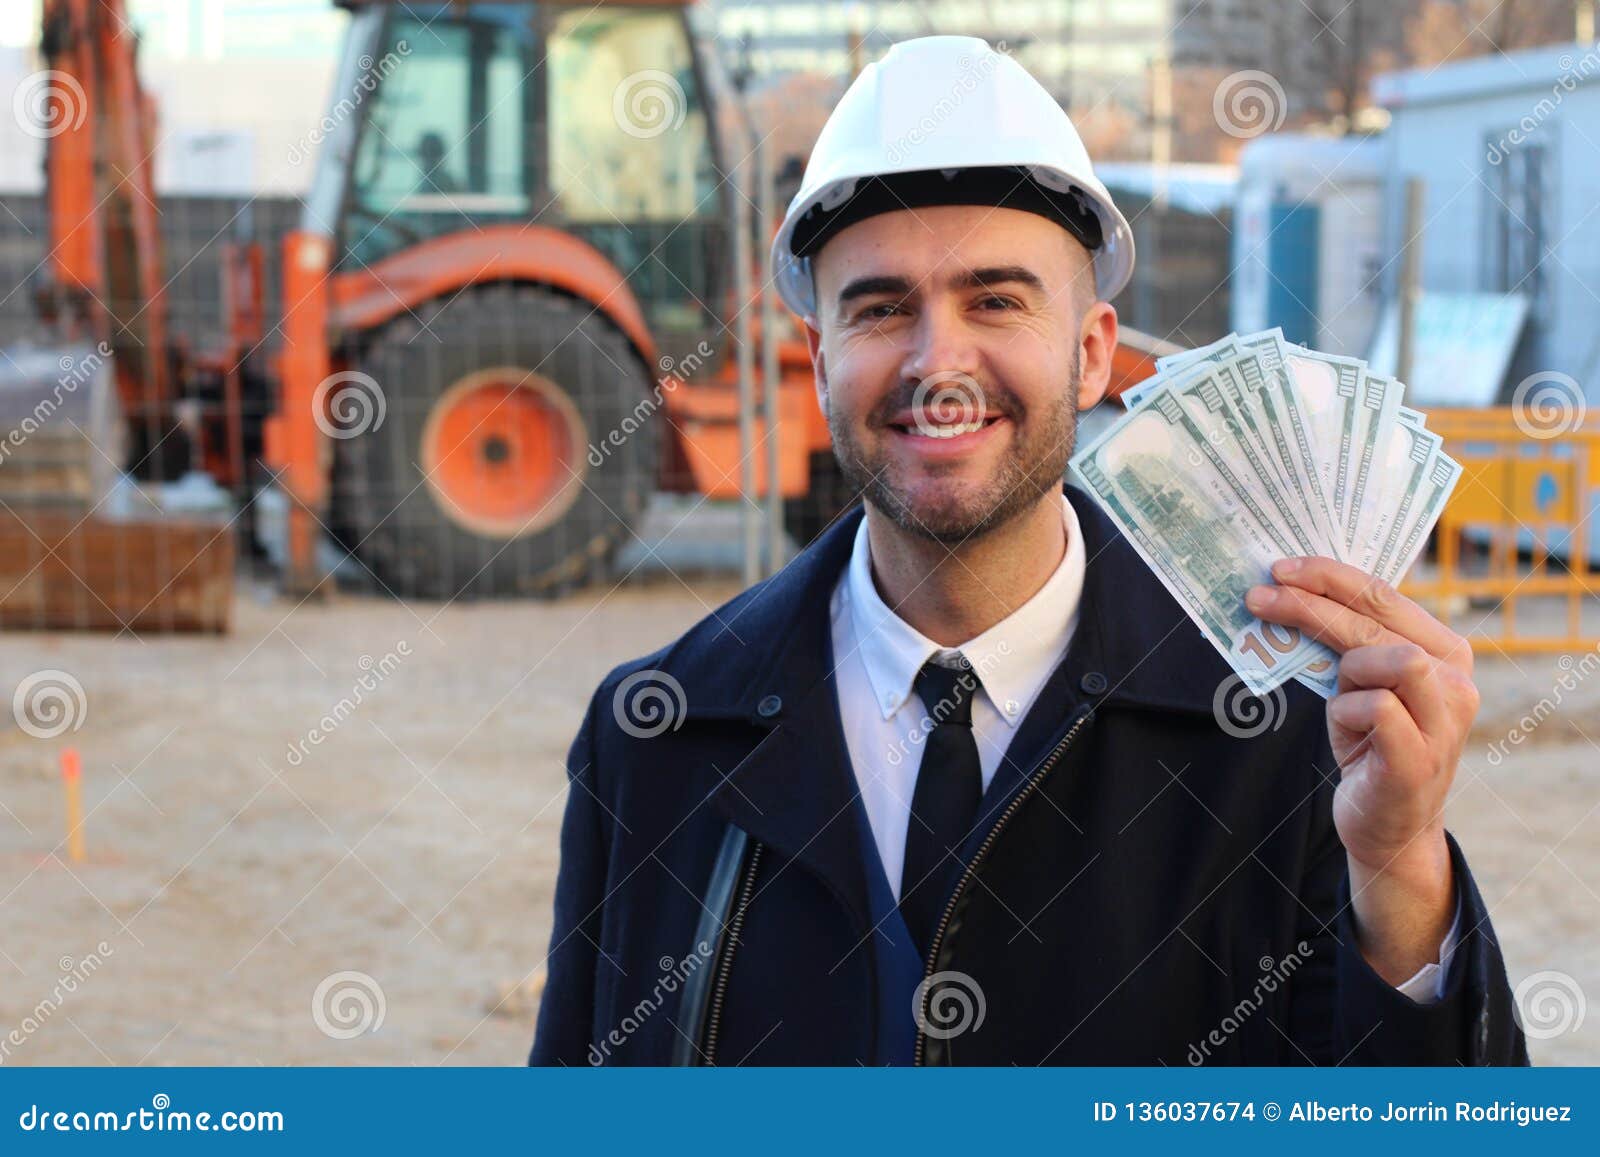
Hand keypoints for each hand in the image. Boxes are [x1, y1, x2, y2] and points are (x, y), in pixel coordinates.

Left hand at [1246, 557, 1476, 985]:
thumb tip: (1291, 589)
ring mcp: (1444, 719)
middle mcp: (1456, 678)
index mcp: (1446, 650)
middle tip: (1258, 596)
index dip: (1331, 575)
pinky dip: (1345, 712)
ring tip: (1339, 704)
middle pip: (1372, 618)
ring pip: (1377, 656)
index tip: (1282, 567)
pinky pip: (1373, 706)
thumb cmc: (1370, 746)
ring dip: (1340, 672)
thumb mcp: (1358, 683)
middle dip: (1309, 602)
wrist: (1388, 826)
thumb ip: (1347, 641)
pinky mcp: (1420, 756)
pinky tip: (1350, 736)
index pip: (1384, 594)